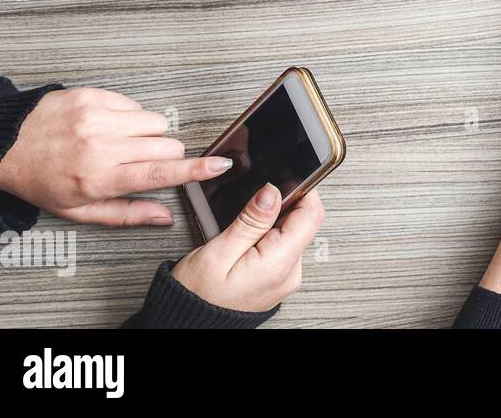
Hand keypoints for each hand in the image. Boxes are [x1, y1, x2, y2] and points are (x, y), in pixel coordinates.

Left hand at [0, 88, 232, 225]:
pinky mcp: (93, 96)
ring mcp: (97, 117)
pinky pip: (134, 105)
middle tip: (138, 161)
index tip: (220, 165)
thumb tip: (164, 216)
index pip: (161, 173)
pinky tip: (107, 126)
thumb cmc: (42, 180)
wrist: (5, 145)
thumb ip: (126, 214)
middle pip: (166, 145)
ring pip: (155, 122)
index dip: (196, 170)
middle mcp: (101, 146)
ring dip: (147, 134)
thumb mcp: (79, 210)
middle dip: (164, 154)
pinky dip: (129, 116)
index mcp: (99, 178)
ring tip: (120, 142)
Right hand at [172, 185, 323, 311]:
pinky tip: (247, 239)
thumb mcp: (219, 251)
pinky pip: (283, 248)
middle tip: (253, 203)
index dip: (303, 191)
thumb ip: (251, 221)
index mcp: (279, 264)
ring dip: (273, 222)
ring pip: (292, 234)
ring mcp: (286, 277)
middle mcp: (290, 273)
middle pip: (303, 223)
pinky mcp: (278, 278)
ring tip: (243, 227)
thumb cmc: (197, 294)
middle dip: (283, 206)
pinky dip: (269, 236)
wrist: (188, 323)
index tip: (286, 177)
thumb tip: (273, 192)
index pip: (312, 216)